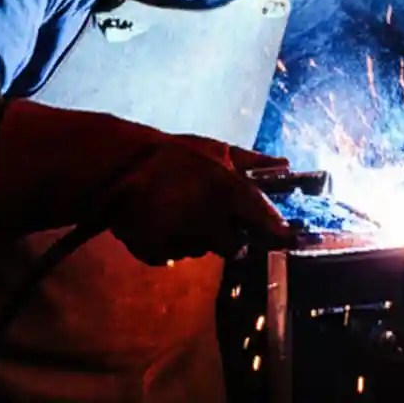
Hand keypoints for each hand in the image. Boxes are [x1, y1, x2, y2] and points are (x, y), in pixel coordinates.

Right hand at [103, 136, 296, 264]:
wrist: (116, 166)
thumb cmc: (172, 154)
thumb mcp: (216, 149)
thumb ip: (253, 162)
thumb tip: (286, 164)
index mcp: (227, 192)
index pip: (265, 223)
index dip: (278, 233)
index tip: (287, 238)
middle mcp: (208, 221)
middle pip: (235, 247)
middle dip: (229, 235)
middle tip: (213, 216)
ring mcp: (181, 241)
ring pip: (203, 250)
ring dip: (198, 237)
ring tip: (180, 210)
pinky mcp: (157, 254)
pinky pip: (175, 254)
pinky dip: (172, 242)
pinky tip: (163, 220)